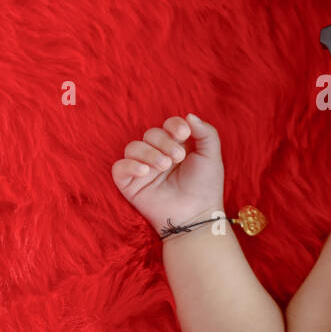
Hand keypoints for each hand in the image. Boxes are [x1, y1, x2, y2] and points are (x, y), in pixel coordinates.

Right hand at [112, 113, 224, 231]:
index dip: (173, 125)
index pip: (167, 125)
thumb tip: (189, 115)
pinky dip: (130, 165)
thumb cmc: (205, 187)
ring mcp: (143, 169)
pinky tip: (145, 171)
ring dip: (149, 153)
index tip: (184, 133)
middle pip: (150, 134)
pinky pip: (119, 167)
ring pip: (133, 147)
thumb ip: (205, 132)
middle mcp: (158, 155)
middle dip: (164, 142)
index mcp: (176, 146)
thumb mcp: (211, 156)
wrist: (196, 216)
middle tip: (178, 157)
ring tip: (164, 166)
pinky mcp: (130, 184)